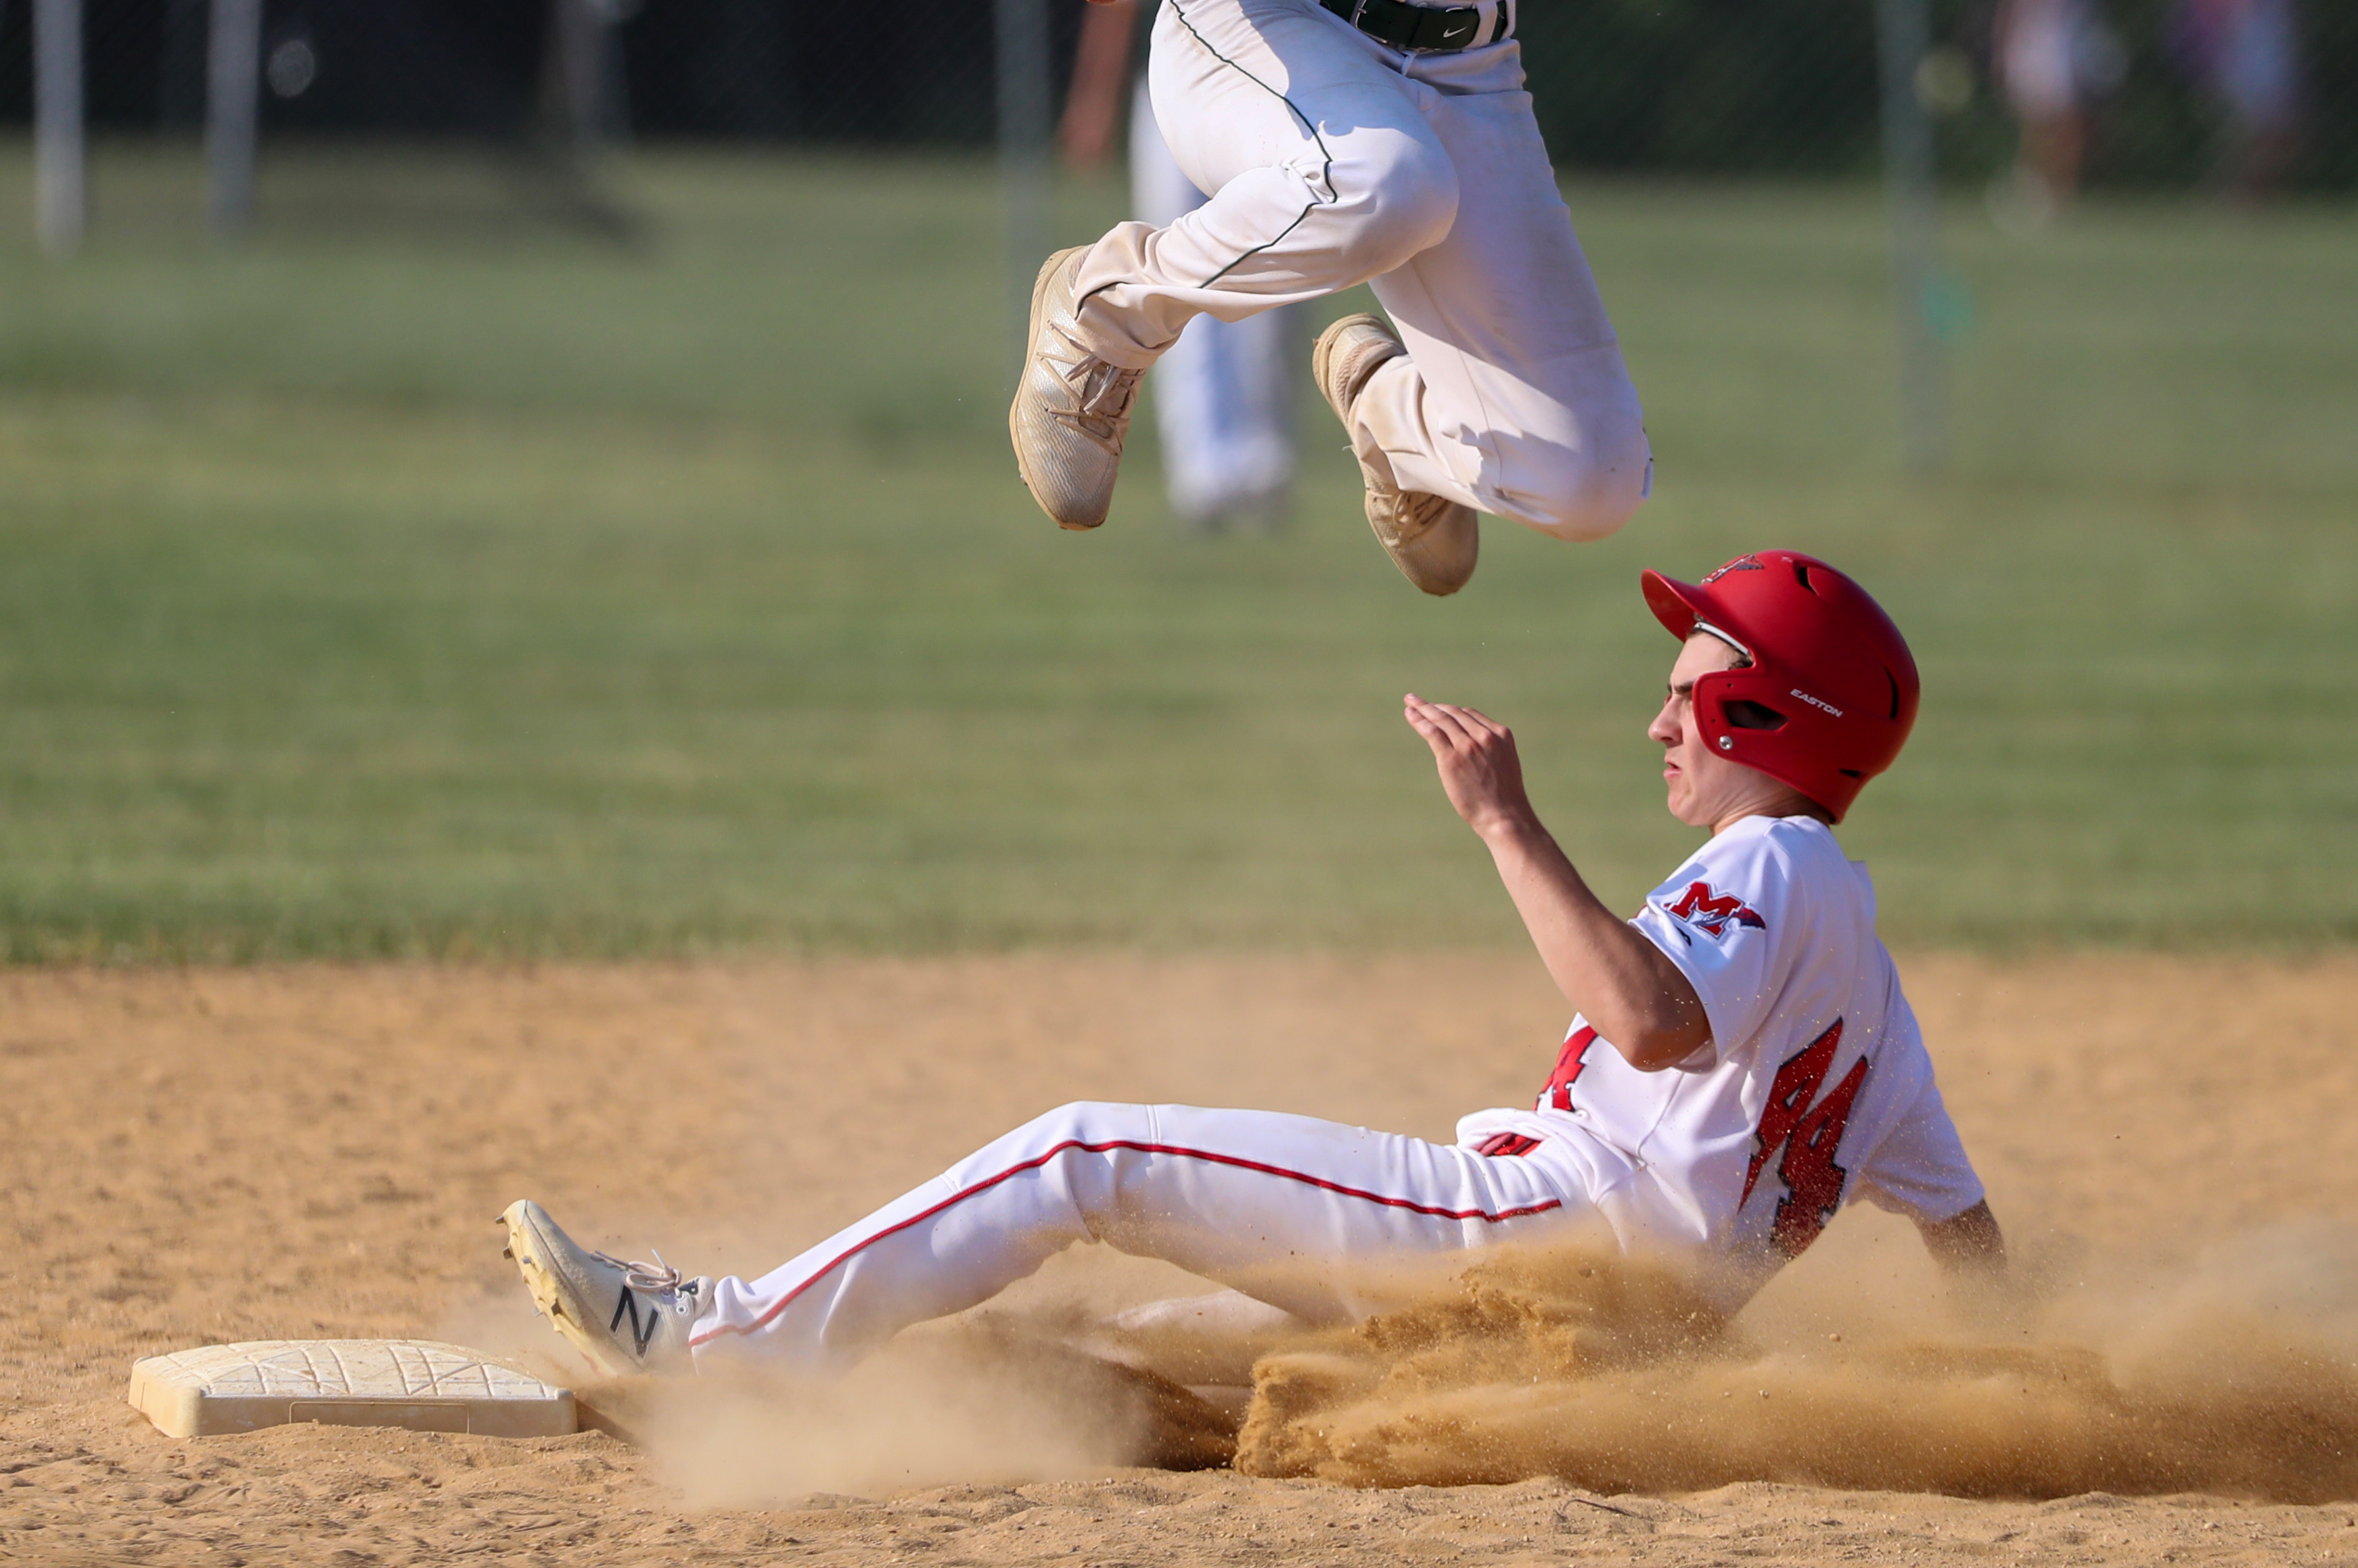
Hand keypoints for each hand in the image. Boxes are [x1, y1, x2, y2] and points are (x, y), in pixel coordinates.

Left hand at [1403, 694, 1533, 838]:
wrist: (1503, 815)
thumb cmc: (1503, 797)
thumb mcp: (1503, 763)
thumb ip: (1489, 749)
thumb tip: (1471, 749)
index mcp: (1500, 734)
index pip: (1470, 715)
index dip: (1451, 711)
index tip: (1439, 711)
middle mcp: (1484, 735)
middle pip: (1454, 713)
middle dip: (1434, 706)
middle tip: (1417, 701)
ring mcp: (1467, 745)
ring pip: (1441, 719)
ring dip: (1423, 709)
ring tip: (1410, 702)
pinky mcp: (1451, 757)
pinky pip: (1432, 732)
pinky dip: (1419, 721)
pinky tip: (1410, 715)